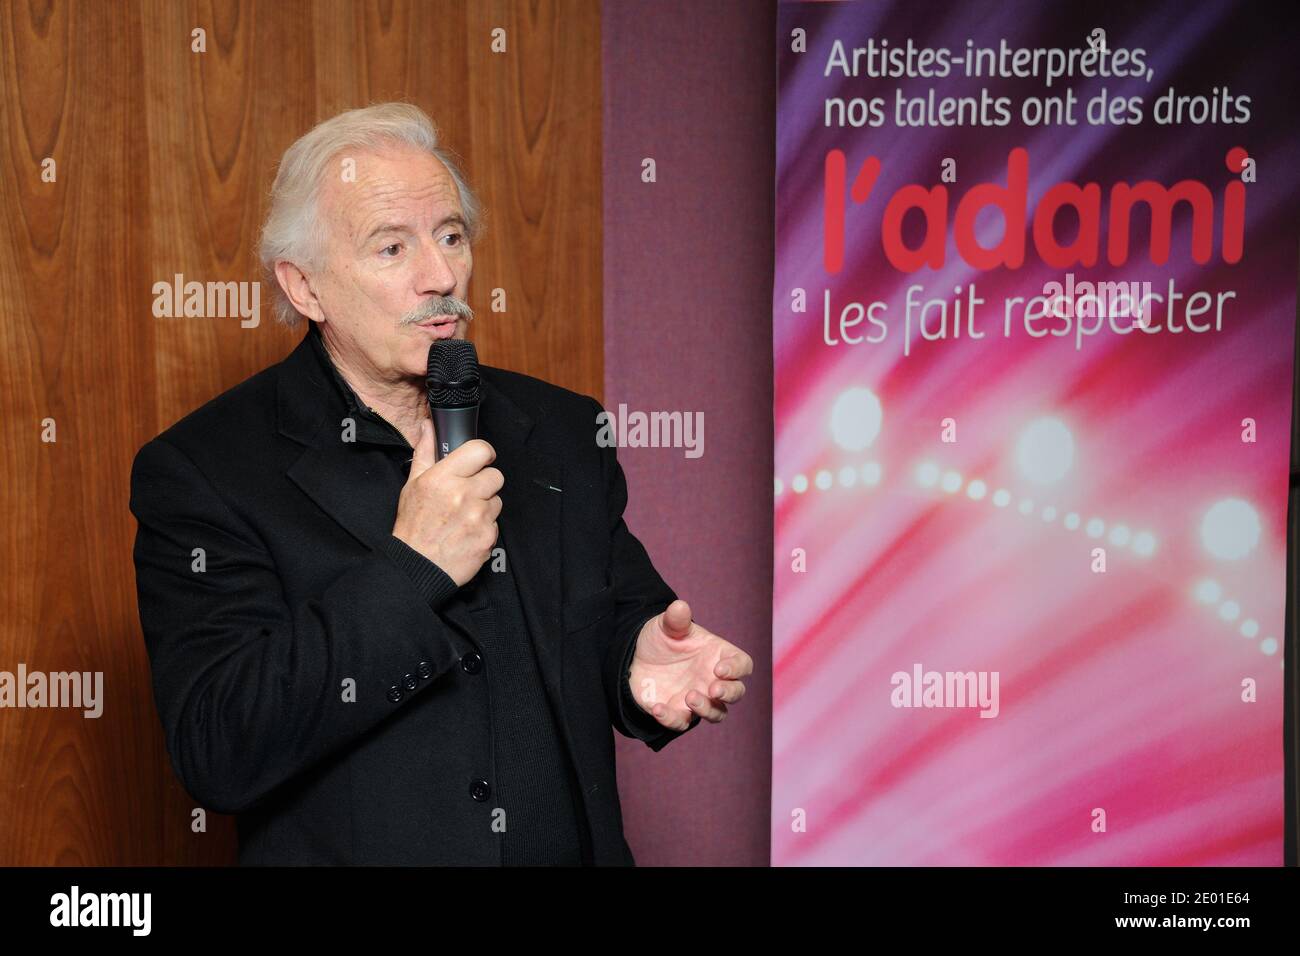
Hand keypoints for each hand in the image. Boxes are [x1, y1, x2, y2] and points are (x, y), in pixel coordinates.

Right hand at [392, 419, 502, 585]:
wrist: (417, 567)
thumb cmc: (413, 526)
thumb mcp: (412, 485)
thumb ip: (425, 452)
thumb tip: (429, 427)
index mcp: (444, 477)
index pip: (481, 450)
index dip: (483, 454)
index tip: (480, 461)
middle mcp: (464, 495)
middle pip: (495, 475)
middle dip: (484, 483)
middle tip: (467, 494)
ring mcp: (479, 517)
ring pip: (498, 500)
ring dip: (485, 506)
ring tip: (464, 516)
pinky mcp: (489, 537)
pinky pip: (496, 523)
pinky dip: (485, 527)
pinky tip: (467, 532)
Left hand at [628, 599, 751, 730]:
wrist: (636, 657)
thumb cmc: (662, 639)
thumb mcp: (667, 625)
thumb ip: (676, 619)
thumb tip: (679, 606)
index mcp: (719, 656)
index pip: (742, 665)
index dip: (736, 669)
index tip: (719, 669)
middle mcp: (713, 680)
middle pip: (736, 693)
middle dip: (729, 693)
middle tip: (714, 689)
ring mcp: (699, 698)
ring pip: (717, 713)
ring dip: (707, 709)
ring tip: (690, 697)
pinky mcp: (678, 712)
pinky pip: (681, 722)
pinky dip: (671, 718)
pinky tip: (658, 708)